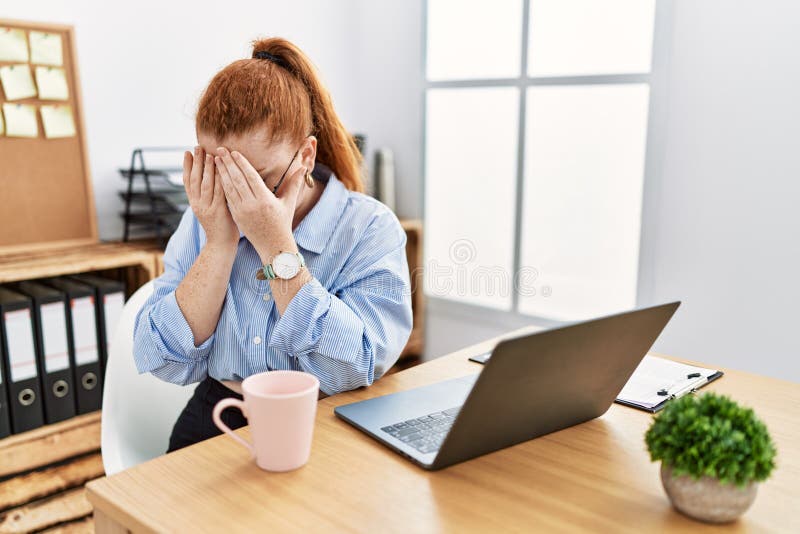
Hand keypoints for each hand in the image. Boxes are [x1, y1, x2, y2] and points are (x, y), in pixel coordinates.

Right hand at [182, 147, 238, 246]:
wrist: (221, 245)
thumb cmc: (219, 226)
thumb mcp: (209, 209)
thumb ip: (207, 196)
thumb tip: (209, 179)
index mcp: (194, 203)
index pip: (187, 181)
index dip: (186, 166)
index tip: (186, 152)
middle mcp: (198, 205)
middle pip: (195, 179)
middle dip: (196, 162)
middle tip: (197, 146)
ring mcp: (207, 208)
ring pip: (205, 184)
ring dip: (207, 168)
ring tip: (208, 154)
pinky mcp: (218, 211)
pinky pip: (219, 192)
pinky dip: (219, 179)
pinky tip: (221, 169)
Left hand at [214, 146, 305, 261]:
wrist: (273, 246)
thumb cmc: (283, 223)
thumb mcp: (289, 203)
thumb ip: (294, 183)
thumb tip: (303, 167)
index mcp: (265, 200)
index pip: (251, 177)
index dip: (241, 163)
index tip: (234, 152)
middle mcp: (252, 205)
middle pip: (237, 180)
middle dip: (228, 163)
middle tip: (220, 149)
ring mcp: (242, 211)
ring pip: (229, 188)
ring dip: (221, 172)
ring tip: (215, 159)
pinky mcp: (236, 216)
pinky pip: (227, 198)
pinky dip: (221, 186)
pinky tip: (217, 176)